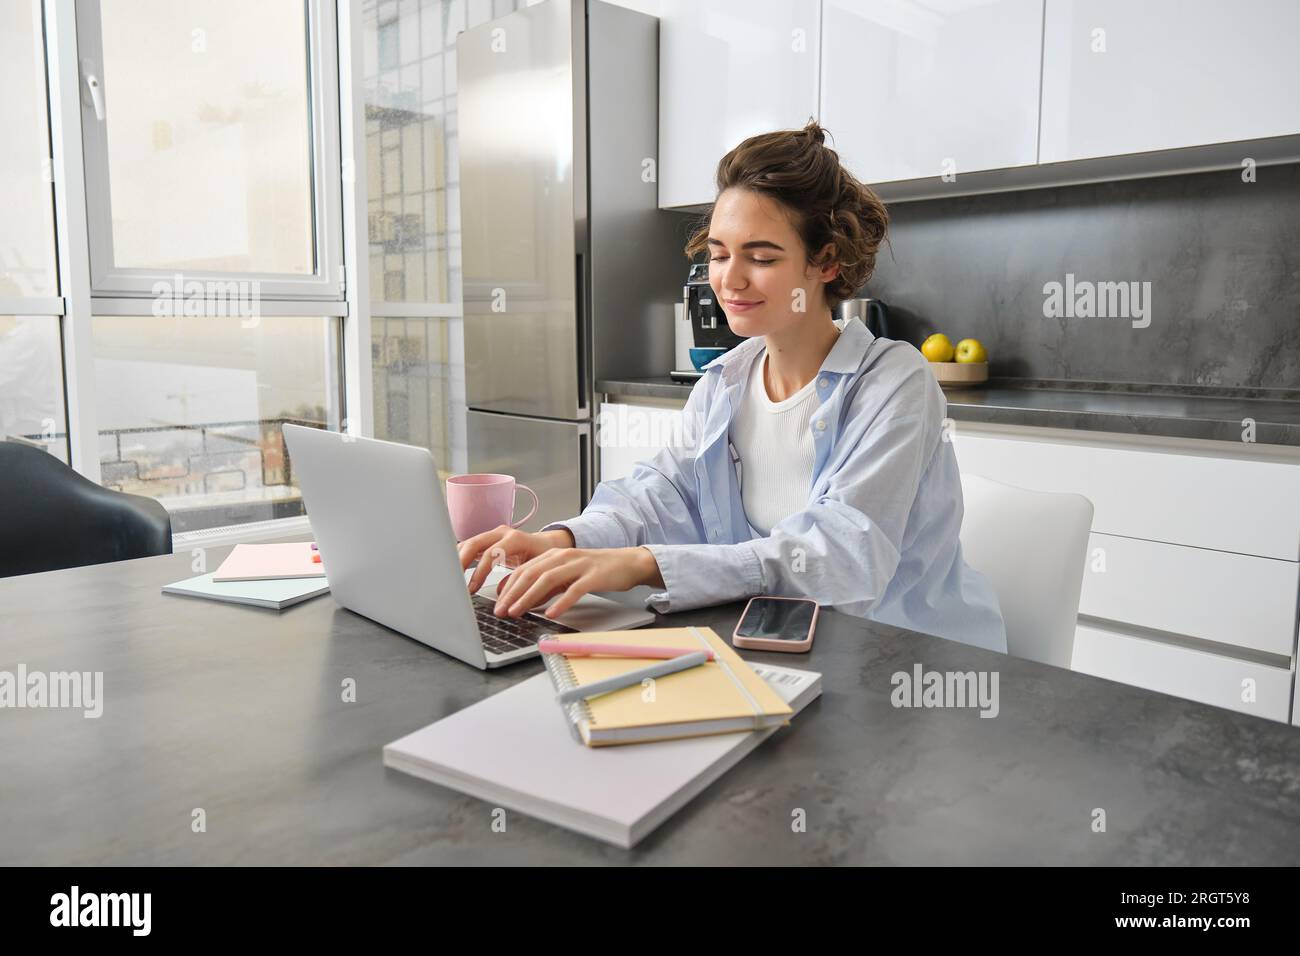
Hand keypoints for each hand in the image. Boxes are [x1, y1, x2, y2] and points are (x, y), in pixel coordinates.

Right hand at [459, 524, 573, 594]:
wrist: (547, 545)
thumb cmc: (545, 558)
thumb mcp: (537, 570)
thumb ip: (519, 580)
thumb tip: (500, 595)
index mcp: (516, 539)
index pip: (491, 553)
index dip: (479, 572)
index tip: (471, 589)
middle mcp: (502, 533)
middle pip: (474, 543)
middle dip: (460, 563)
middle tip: (451, 581)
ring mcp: (493, 535)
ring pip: (469, 543)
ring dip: (456, 560)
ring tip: (448, 578)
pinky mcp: (487, 541)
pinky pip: (469, 547)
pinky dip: (460, 558)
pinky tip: (453, 572)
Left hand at [492, 546, 662, 619]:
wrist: (628, 563)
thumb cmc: (596, 571)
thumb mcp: (566, 577)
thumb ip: (546, 587)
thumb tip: (523, 601)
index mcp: (553, 555)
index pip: (524, 570)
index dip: (508, 587)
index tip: (497, 604)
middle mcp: (563, 557)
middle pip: (531, 573)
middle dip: (513, 594)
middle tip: (500, 611)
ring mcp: (578, 565)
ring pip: (548, 579)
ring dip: (529, 597)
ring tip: (517, 612)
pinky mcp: (594, 575)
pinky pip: (574, 589)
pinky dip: (561, 602)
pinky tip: (551, 613)